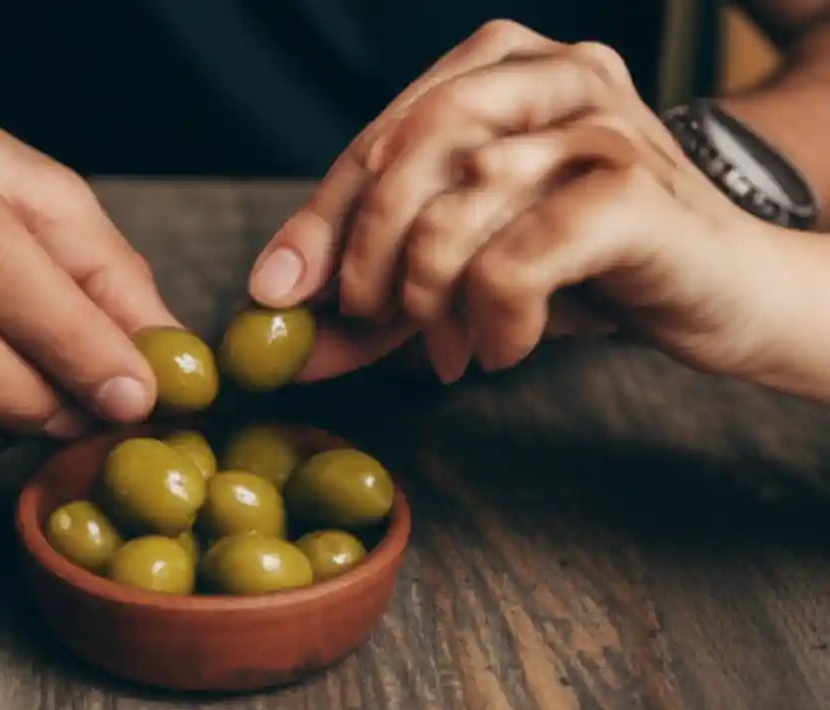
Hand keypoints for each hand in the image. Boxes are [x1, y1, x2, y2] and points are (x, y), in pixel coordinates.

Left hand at [249, 20, 792, 384]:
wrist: (727, 293)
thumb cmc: (589, 269)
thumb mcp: (465, 268)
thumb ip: (374, 287)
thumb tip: (272, 320)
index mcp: (501, 67)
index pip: (378, 140)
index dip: (318, 221)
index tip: (276, 292)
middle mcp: (550, 74)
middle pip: (408, 154)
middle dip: (368, 255)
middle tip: (369, 323)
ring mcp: (598, 123)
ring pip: (458, 202)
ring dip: (430, 296)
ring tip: (448, 351)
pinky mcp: (632, 191)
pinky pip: (516, 257)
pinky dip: (494, 317)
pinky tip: (506, 347)